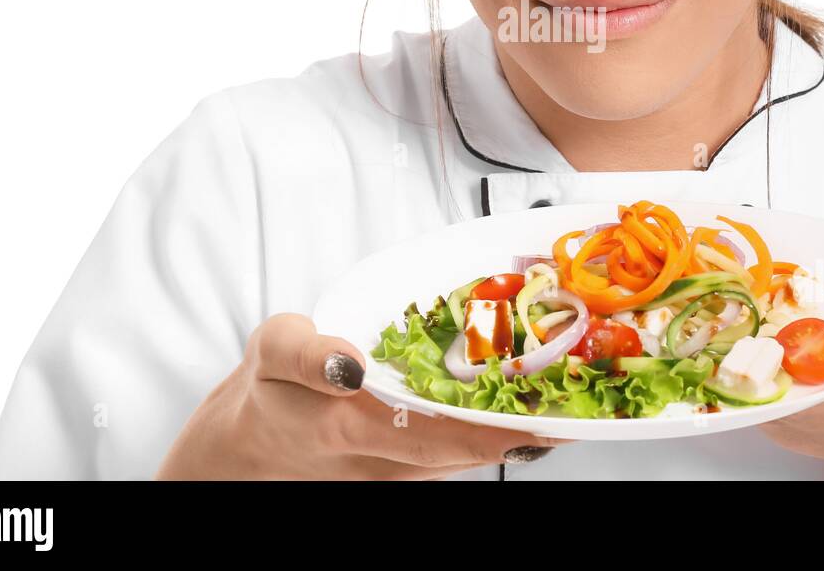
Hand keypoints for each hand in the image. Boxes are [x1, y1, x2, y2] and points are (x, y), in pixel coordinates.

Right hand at [155, 313, 564, 479]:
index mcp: (354, 427)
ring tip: (569, 397)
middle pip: (473, 447)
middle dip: (529, 425)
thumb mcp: (268, 354)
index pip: (446, 432)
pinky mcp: (402, 469)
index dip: (504, 424)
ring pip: (469, 453)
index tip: (554, 410)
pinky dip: (490, 430)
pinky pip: (455, 451)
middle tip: (584, 398)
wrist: (239, 456)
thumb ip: (306, 352)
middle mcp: (386, 460)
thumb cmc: (259, 399)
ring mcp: (397, 471)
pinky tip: (520, 405)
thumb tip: (350, 360)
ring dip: (516, 429)